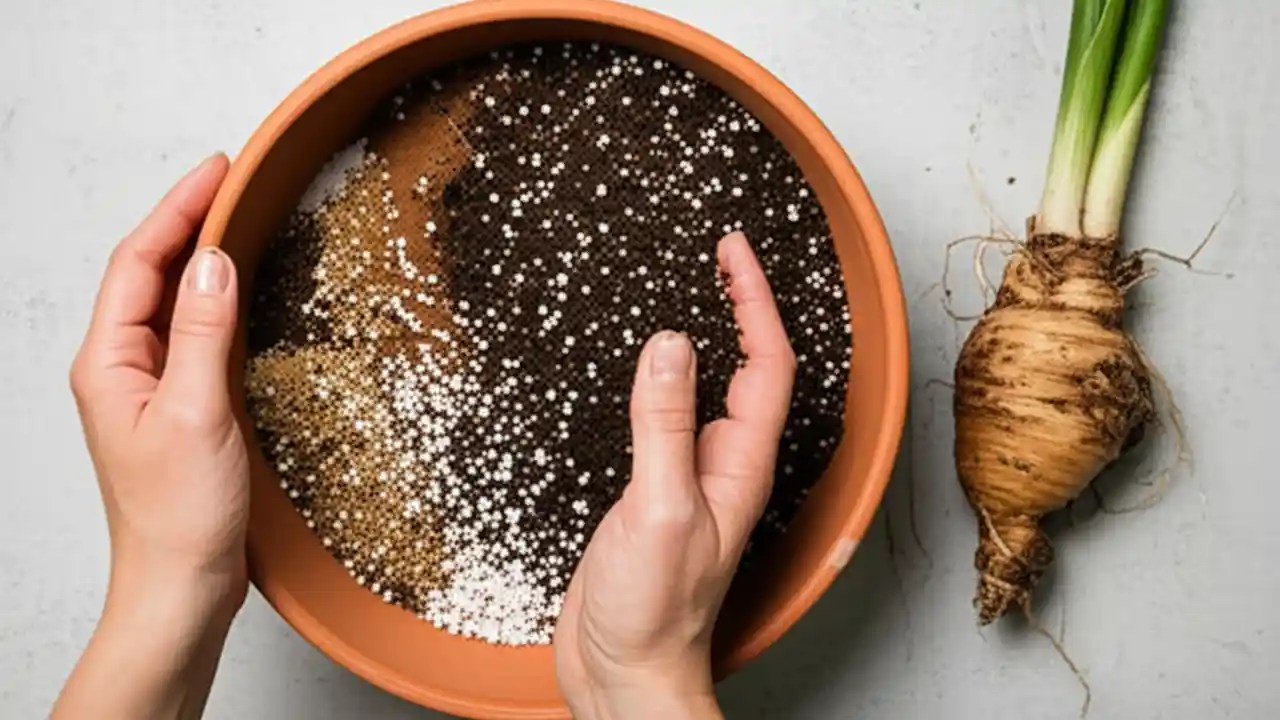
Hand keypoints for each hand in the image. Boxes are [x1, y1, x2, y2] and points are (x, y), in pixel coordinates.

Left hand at [56, 154, 246, 718]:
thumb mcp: (196, 414)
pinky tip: (241, 295)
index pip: (139, 263)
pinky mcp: (178, 408)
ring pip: (170, 303)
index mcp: (109, 363)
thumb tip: (213, 262)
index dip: (177, 209)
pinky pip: (193, 336)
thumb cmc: (179, 517)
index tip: (219, 170)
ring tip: (239, 220)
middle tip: (234, 182)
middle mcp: (121, 368)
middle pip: (149, 274)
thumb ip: (202, 333)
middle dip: (187, 221)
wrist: (180, 587)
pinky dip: (217, 303)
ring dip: (201, 258)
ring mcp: (148, 388)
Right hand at [554, 232, 795, 719]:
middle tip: (718, 255)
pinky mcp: (654, 493)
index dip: (755, 300)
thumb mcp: (659, 508)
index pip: (767, 363)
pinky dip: (662, 380)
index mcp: (741, 466)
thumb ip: (664, 425)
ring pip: (710, 391)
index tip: (732, 250)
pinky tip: (643, 371)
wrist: (624, 673)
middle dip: (740, 305)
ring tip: (689, 291)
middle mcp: (724, 466)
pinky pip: (668, 419)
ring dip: (707, 338)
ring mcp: (690, 479)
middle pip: (749, 369)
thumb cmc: (654, 611)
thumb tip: (671, 342)